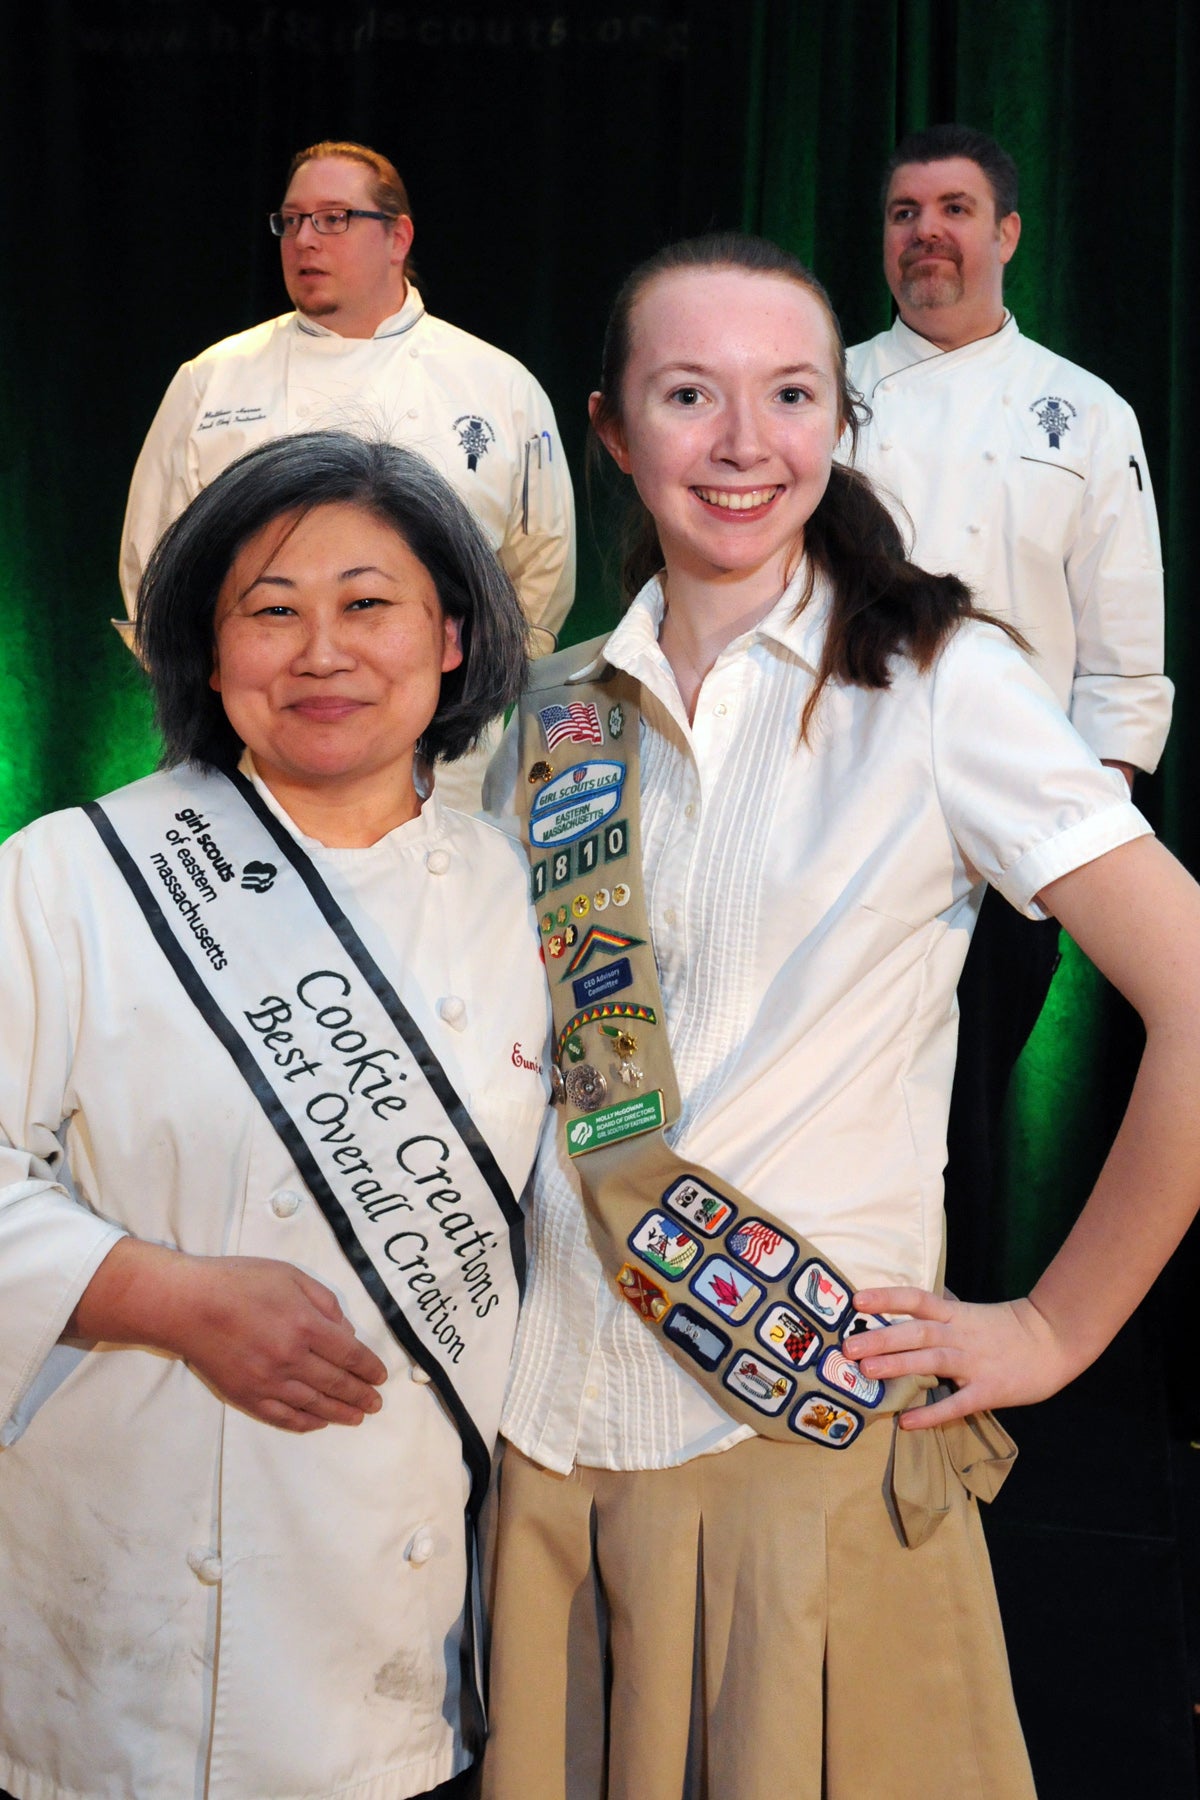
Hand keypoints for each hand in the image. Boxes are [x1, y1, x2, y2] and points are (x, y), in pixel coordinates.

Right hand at [170, 1256, 389, 1431]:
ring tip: (358, 1417)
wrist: (187, 1305)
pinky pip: (283, 1416)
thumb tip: (346, 1331)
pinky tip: (319, 1423)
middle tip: (377, 1403)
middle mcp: (291, 1358)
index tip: (381, 1376)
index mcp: (305, 1325)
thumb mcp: (290, 1276)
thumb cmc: (239, 1282)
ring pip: (314, 1404)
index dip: (369, 1368)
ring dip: (340, 1413)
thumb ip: (325, 1302)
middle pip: (336, 1383)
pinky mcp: (247, 1396)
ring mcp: (268, 1381)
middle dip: (361, 1395)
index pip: (350, 1354)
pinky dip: (305, 1422)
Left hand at [844, 1287, 1079, 1428]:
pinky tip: (908, 1422)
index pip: (916, 1299)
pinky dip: (932, 1413)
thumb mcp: (971, 1314)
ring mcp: (974, 1362)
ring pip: (931, 1360)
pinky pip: (956, 1403)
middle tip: (847, 1346)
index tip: (857, 1300)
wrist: (1054, 1339)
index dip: (887, 1297)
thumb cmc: (1008, 1328)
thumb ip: (941, 1316)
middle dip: (881, 1338)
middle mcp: (960, 1335)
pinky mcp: (989, 1390)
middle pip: (916, 1332)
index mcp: (955, 1314)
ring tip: (867, 1371)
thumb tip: (904, 1313)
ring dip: (898, 1365)